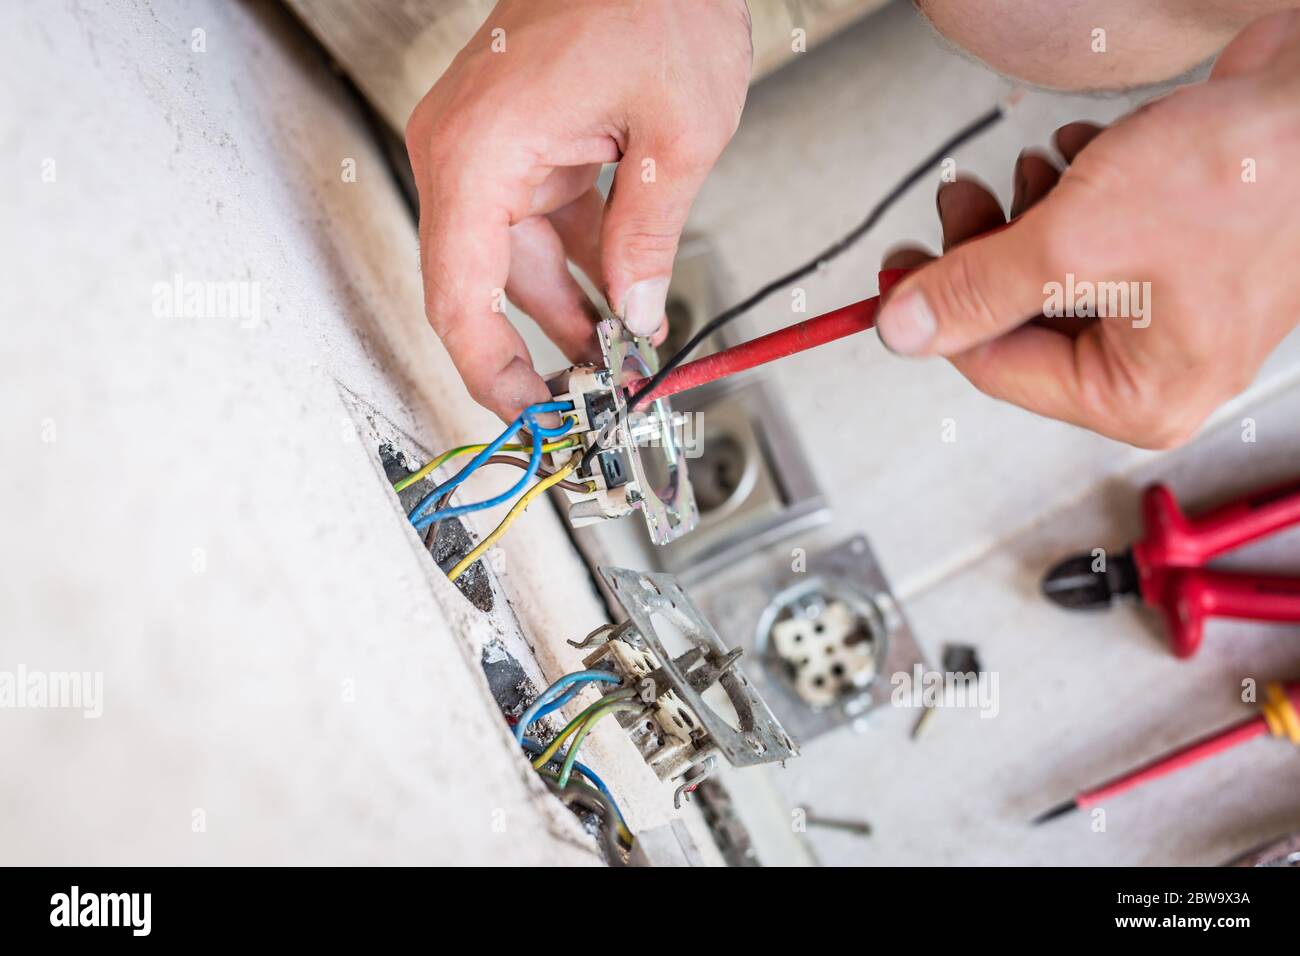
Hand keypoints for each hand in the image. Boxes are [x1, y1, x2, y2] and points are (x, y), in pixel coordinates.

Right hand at [405, 0, 751, 420]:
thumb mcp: (676, 135)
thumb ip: (648, 240)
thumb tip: (635, 318)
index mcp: (478, 153)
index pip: (458, 297)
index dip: (491, 372)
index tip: (528, 419)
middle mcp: (467, 153)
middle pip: (486, 286)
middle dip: (544, 348)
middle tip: (593, 399)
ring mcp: (492, 147)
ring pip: (519, 261)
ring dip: (571, 311)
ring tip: (625, 357)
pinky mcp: (524, 143)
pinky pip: (542, 225)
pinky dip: (583, 264)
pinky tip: (625, 301)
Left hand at [876, 11, 1299, 448]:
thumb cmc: (1242, 178)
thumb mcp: (1073, 244)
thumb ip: (978, 290)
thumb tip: (906, 329)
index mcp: (1137, 396)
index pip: (996, 368)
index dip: (937, 313)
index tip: (898, 267)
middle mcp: (1155, 365)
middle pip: (1020, 319)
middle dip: (989, 249)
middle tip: (963, 197)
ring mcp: (1169, 309)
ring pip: (1049, 271)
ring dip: (1031, 211)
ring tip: (1047, 166)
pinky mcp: (1174, 251)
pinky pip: (1090, 235)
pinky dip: (1077, 188)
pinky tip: (1092, 154)